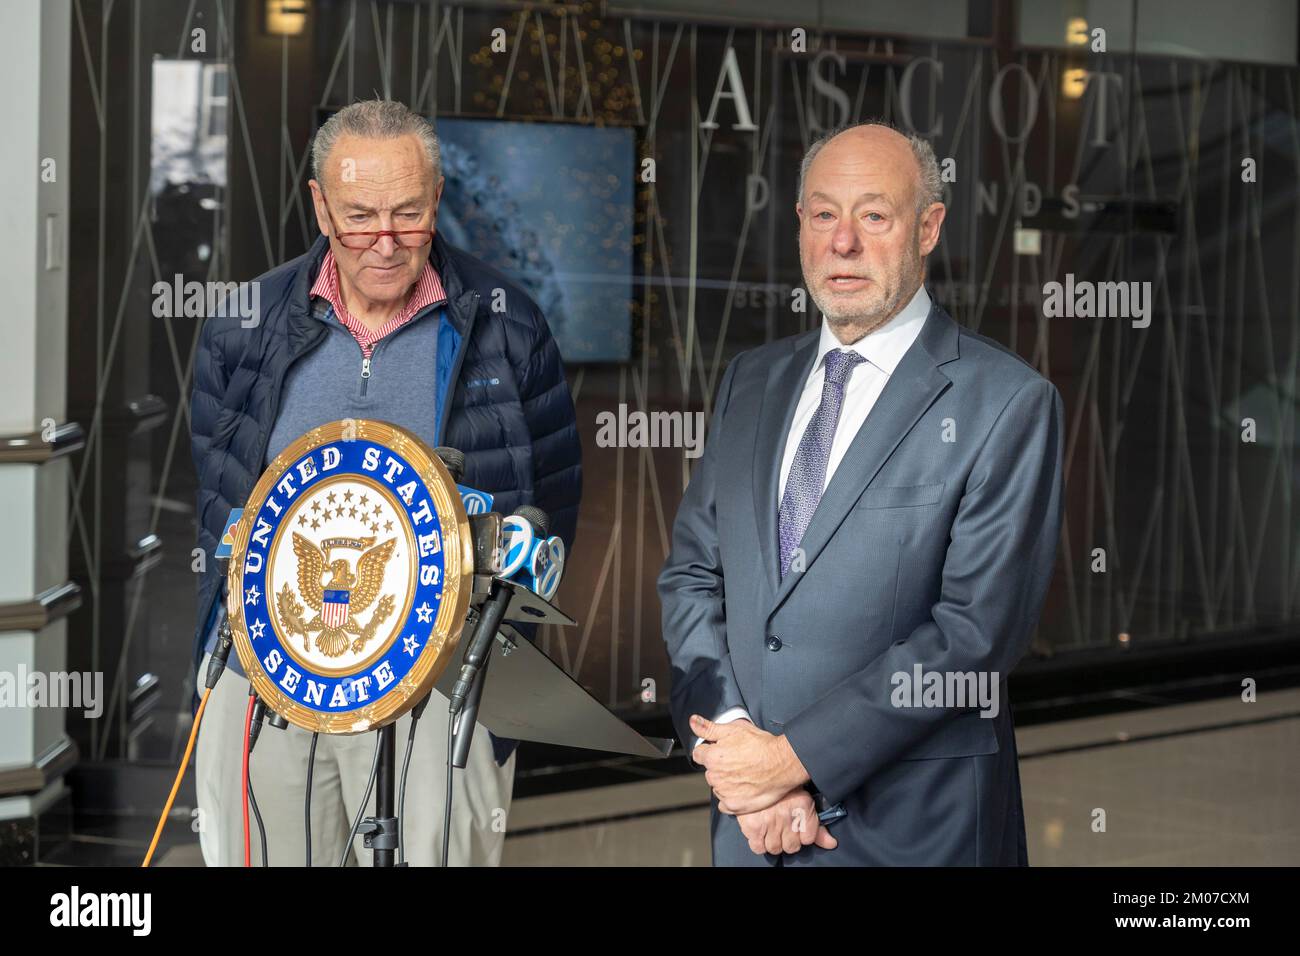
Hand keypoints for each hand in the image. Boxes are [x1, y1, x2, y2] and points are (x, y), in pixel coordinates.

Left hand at [690, 714, 809, 814]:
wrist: (783, 764)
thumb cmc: (762, 746)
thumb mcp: (734, 729)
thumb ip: (709, 728)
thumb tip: (693, 722)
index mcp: (712, 757)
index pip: (699, 754)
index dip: (711, 750)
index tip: (723, 751)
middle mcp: (715, 777)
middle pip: (710, 771)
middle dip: (719, 766)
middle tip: (738, 761)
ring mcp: (724, 793)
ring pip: (718, 786)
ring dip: (726, 782)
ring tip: (744, 774)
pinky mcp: (735, 806)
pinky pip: (724, 804)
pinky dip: (731, 798)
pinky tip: (743, 788)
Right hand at [735, 786, 838, 856]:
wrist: (754, 773)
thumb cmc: (779, 787)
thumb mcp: (803, 801)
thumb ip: (817, 827)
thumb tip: (831, 844)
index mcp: (802, 806)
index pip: (808, 839)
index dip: (802, 835)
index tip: (795, 827)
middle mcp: (786, 815)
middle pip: (792, 847)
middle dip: (787, 840)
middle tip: (782, 828)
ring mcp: (769, 822)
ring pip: (775, 849)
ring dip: (773, 842)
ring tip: (770, 829)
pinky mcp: (752, 826)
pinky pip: (758, 848)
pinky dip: (759, 843)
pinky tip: (760, 832)